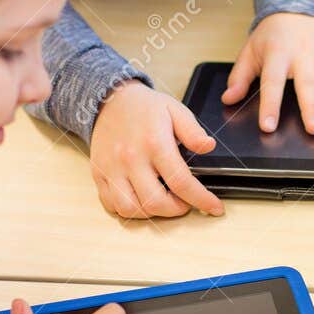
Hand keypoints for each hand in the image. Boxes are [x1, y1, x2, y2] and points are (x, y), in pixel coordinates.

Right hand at [90, 81, 222, 218]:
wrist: (109, 100)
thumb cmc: (145, 108)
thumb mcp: (175, 111)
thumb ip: (193, 131)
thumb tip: (209, 146)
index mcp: (154, 143)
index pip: (181, 182)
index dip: (201, 200)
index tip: (215, 207)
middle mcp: (131, 158)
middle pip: (155, 202)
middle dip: (176, 210)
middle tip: (185, 202)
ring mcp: (112, 168)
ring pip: (130, 209)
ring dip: (151, 213)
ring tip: (162, 201)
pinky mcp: (99, 174)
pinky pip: (111, 204)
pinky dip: (128, 209)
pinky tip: (140, 199)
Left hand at [223, 13, 313, 132]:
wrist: (296, 6)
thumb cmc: (272, 35)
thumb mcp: (251, 51)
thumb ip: (240, 76)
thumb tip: (228, 99)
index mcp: (277, 55)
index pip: (272, 83)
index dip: (270, 105)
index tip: (268, 125)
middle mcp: (300, 53)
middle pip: (306, 82)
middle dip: (311, 106)